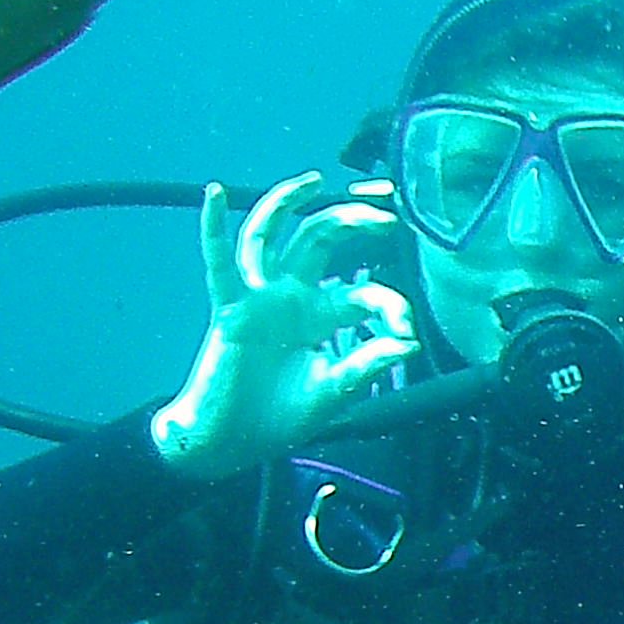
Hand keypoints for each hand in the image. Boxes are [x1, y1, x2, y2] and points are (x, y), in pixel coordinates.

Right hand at [147, 170, 418, 479]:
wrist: (230, 443)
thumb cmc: (278, 418)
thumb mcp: (333, 392)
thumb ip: (366, 365)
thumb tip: (410, 344)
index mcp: (319, 317)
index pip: (362, 293)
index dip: (390, 305)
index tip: (407, 330)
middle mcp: (290, 298)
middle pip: (320, 240)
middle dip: (352, 221)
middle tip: (385, 216)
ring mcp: (259, 298)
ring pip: (273, 236)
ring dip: (290, 203)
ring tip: (316, 179)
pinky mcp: (230, 308)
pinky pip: (219, 262)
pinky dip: (214, 227)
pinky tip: (216, 193)